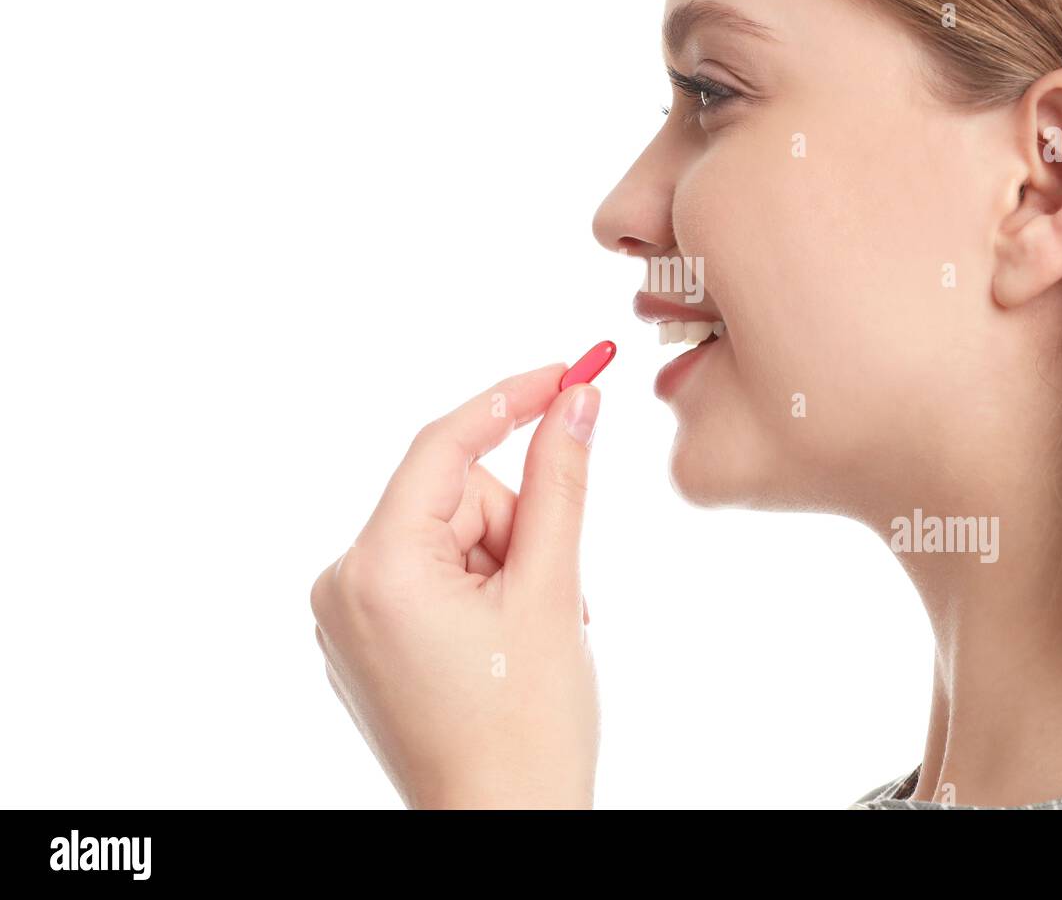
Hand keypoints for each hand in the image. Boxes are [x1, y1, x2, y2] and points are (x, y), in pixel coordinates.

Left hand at [310, 362, 601, 807]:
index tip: (568, 373)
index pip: (444, 447)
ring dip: (504, 563)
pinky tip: (501, 641)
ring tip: (527, 631)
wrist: (504, 830)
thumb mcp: (551, 589)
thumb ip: (560, 482)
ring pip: (449, 534)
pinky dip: (479, 586)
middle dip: (515, 527)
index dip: (511, 400)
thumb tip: (577, 401)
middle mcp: (343, 583)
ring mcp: (347, 616)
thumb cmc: (527, 729)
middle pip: (453, 496)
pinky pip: (431, 572)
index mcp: (378, 567)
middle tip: (550, 592)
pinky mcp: (363, 638)